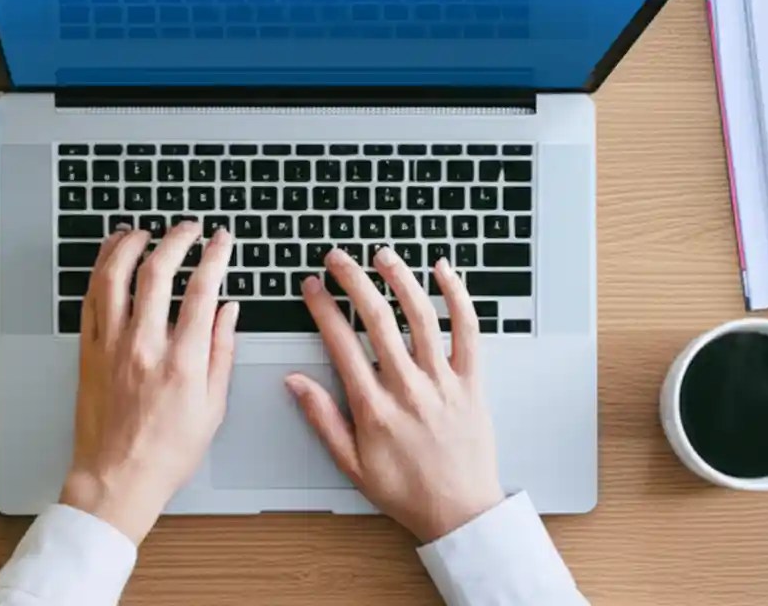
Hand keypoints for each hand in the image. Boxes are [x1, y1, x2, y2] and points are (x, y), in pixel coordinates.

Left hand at [61, 221, 237, 543]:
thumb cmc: (166, 452)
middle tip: (188, 228)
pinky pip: (91, 298)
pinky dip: (101, 269)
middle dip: (176, 239)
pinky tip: (111, 255)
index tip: (221, 239)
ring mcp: (110, 346)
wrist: (116, 479)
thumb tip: (229, 311)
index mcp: (182, 362)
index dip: (214, 256)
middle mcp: (144, 346)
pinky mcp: (87, 351)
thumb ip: (222, 352)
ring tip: (144, 230)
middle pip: (157, 272)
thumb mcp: (213, 407)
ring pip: (115, 276)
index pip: (202, 291)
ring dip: (130, 244)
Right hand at [288, 248, 502, 542]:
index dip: (323, 308)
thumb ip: (322, 418)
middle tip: (337, 258)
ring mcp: (442, 381)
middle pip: (377, 319)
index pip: (340, 343)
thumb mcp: (351, 464)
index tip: (312, 286)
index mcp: (373, 407)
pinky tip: (444, 271)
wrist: (460, 511)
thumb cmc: (406, 491)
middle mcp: (407, 387)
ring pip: (420, 315)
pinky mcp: (472, 381)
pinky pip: (468, 329)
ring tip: (382, 255)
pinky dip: (457, 296)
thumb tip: (295, 382)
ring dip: (399, 278)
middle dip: (353, 280)